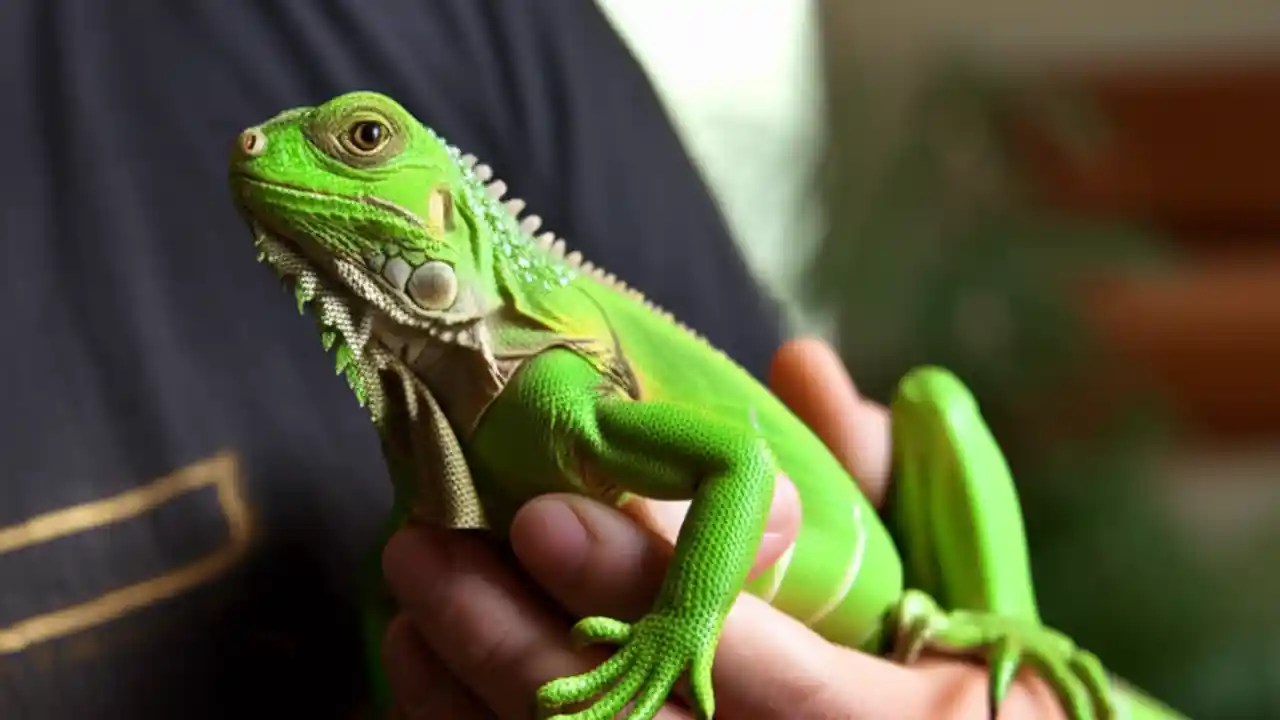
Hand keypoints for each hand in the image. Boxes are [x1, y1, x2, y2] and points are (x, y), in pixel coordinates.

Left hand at [380, 338, 1066, 718]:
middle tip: (425, 550)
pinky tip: (424, 676)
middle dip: (515, 649)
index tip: (541, 519)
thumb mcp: (964, 579)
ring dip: (472, 698)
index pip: (761, 672)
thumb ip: (885, 474)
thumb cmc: (963, 680)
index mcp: (909, 718)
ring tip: (409, 603)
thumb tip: (801, 363)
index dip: (646, 595)